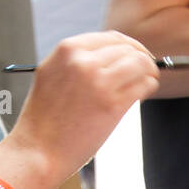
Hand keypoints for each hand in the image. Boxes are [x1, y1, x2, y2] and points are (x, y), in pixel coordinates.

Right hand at [7, 31, 160, 182]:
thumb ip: (76, 61)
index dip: (130, 46)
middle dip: (142, 59)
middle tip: (147, 70)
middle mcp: (83, 61)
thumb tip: (108, 56)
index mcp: (67, 50)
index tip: (136, 55)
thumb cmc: (44, 120)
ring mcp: (98, 82)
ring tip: (149, 81)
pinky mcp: (112, 104)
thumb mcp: (52, 75)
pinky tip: (144, 93)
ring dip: (149, 72)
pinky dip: (149, 86)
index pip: (112, 37)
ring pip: (140, 64)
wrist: (38, 150)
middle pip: (129, 49)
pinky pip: (143, 85)